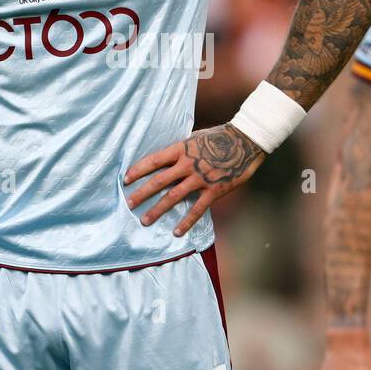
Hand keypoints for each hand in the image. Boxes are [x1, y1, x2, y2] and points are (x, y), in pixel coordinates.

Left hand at [123, 124, 265, 236]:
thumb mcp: (196, 138)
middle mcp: (188, 164)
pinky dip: (186, 221)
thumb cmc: (219, 137)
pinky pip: (197, 209)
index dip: (138, 170)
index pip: (154, 160)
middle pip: (159, 180)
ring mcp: (200, 178)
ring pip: (173, 196)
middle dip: (142, 193)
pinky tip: (176, 232)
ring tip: (145, 220)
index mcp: (182, 148)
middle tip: (128, 203)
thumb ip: (181, 150)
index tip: (125, 179)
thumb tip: (165, 159)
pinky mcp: (214, 190)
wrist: (245, 141)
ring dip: (157, 209)